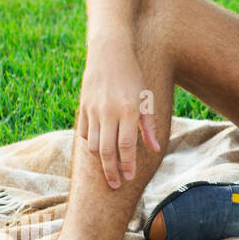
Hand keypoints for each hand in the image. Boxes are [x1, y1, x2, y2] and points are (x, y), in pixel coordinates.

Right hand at [77, 50, 160, 189]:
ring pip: (93, 145)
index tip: (130, 177)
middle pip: (107, 151)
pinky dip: (91, 145)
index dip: (128, 164)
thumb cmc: (133, 77)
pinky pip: (85, 133)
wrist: (109, 54)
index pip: (126, 146)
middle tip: (115, 185)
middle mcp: (109, 112)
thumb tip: (155, 149)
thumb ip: (149, 125)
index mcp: (128, 110)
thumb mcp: (146, 99)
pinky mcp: (83, 108)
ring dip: (100, 162)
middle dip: (111, 171)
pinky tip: (99, 151)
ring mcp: (94, 111)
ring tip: (108, 172)